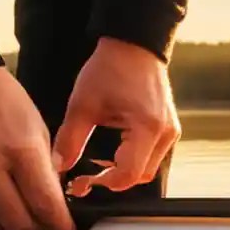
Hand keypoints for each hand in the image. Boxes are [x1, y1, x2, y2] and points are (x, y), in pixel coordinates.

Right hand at [0, 67, 73, 229]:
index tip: (66, 226)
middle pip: (18, 222)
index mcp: (20, 150)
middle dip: (37, 226)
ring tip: (18, 208)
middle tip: (44, 218)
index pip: (46, 205)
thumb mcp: (37, 128)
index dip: (60, 223)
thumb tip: (57, 200)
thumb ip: (47, 167)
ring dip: (9, 222)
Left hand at [54, 37, 181, 196]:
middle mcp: (166, 134)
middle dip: (113, 180)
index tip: (83, 181)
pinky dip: (132, 160)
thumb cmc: (111, 69)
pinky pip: (152, 157)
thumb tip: (58, 166)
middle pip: (141, 177)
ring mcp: (171, 132)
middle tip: (88, 177)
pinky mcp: (169, 129)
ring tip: (98, 164)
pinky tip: (114, 152)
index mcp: (147, 128)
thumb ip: (70, 139)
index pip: (130, 173)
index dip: (105, 183)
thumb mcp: (83, 104)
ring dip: (123, 171)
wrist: (135, 46)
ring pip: (148, 169)